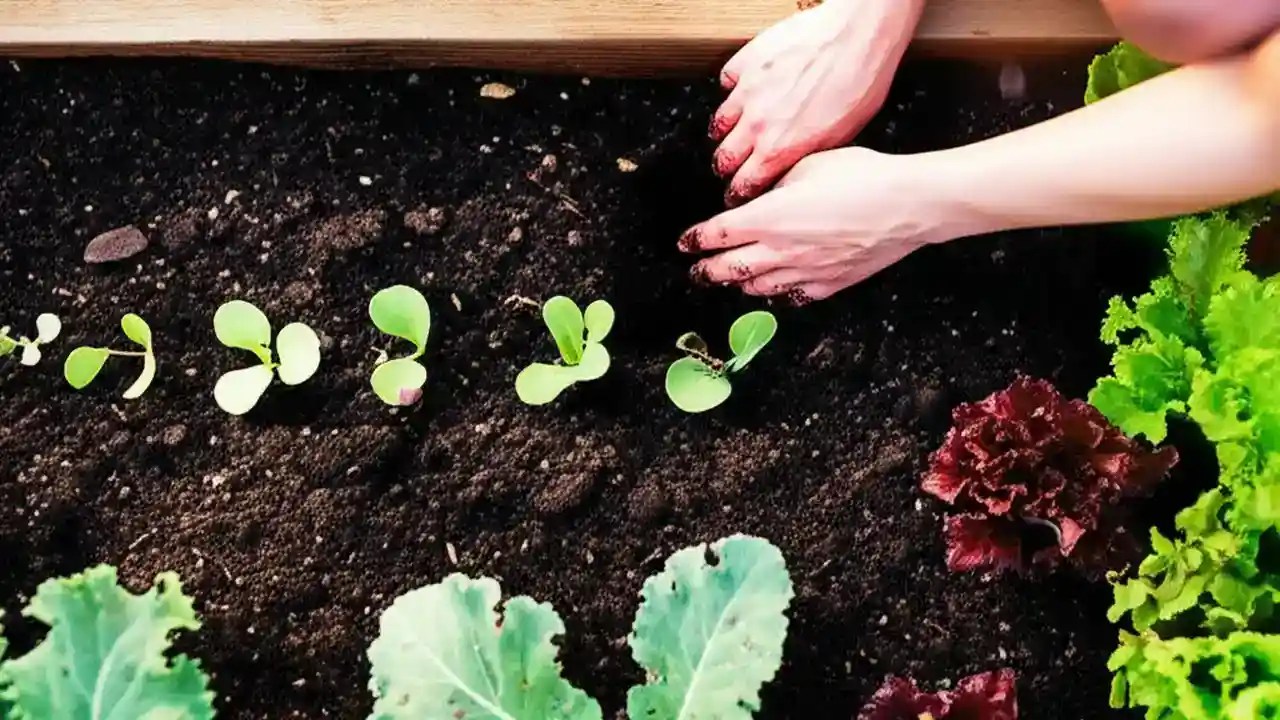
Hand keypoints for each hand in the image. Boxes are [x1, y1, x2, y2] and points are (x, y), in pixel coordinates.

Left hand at [679, 148, 952, 303]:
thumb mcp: (810, 164)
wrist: (908, 205)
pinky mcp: (828, 285)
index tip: (686, 243)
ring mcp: (804, 272)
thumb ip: (779, 183)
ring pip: (757, 287)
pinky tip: (773, 289)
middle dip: (707, 271)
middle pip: (729, 268)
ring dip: (738, 283)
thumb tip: (766, 195)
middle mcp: (780, 250)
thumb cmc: (863, 176)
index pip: (718, 234)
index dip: (697, 240)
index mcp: (768, 217)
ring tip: (729, 279)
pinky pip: (791, 296)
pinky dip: (775, 293)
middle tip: (696, 271)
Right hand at [711, 0, 923, 205]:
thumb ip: (805, 156)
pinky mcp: (747, 61)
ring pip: (719, 122)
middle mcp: (757, 124)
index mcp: (779, 149)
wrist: (858, 35)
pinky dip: (732, 89)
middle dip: (727, 167)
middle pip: (723, 158)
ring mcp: (747, 91)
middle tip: (732, 167)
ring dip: (725, 131)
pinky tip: (744, 90)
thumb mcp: (841, 137)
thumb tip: (793, 167)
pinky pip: (726, 81)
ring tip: (733, 131)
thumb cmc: (861, 82)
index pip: (743, 185)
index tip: (738, 194)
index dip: (738, 194)